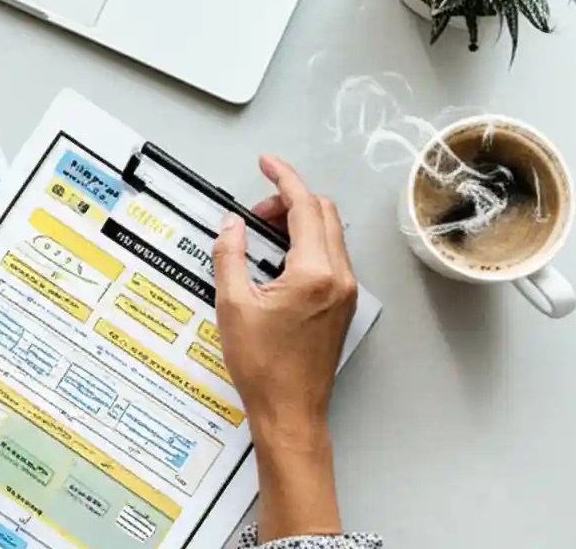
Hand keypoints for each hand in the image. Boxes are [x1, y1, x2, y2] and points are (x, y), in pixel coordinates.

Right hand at [212, 155, 357, 541]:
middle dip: (289, 201)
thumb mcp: (232, 305)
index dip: (283, 179)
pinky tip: (277, 260)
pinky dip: (306, 244)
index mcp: (314, 273)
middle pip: (323, 214)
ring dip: (298, 223)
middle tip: (254, 212)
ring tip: (261, 236)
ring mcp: (345, 292)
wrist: (289, 412)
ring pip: (329, 234)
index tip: (266, 164)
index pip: (304, 207)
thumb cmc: (262, 367)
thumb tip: (232, 225)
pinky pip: (330, 257)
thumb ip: (231, 256)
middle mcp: (338, 277)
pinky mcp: (342, 305)